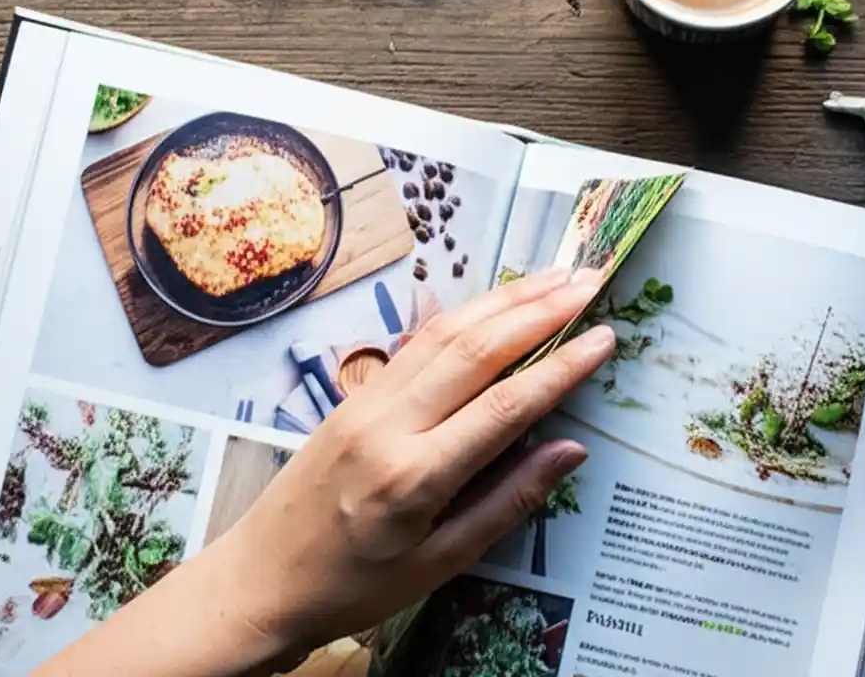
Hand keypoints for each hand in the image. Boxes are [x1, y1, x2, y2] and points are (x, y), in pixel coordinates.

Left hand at [34, 267, 613, 676]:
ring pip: (443, 334)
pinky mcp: (352, 397)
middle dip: (538, 309)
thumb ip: (507, 501)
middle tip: (590, 280)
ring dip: (502, 300)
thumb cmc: (353, 588)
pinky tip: (492, 302)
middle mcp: (388, 425)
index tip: (605, 337)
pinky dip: (462, 317)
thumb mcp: (440, 564)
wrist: (259, 581)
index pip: (505, 405)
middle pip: (475, 348)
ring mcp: (365, 403)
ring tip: (554, 276)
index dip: (561, 367)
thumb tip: (570, 449)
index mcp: (415, 477)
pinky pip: (416, 346)